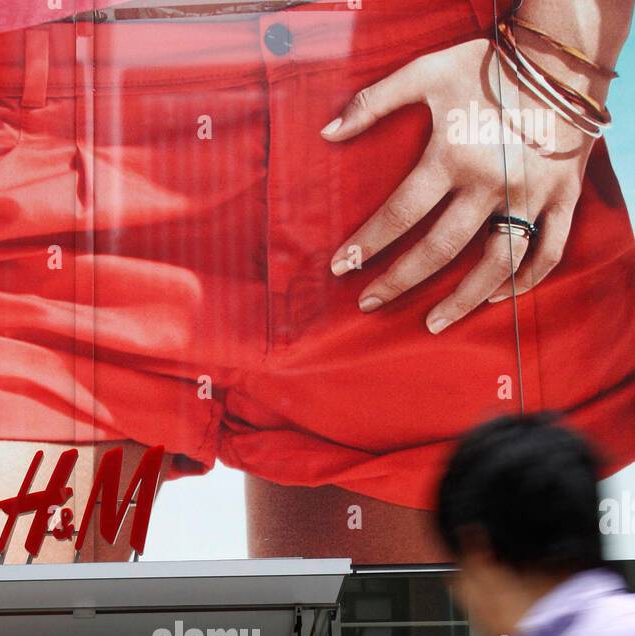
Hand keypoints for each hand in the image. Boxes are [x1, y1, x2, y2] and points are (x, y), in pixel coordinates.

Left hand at [323, 38, 593, 330]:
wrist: (561, 55)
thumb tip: (328, 132)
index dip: (367, 243)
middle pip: (440, 249)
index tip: (340, 266)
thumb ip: (374, 101)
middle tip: (370, 303)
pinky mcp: (563, 197)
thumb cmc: (487, 66)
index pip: (401, 212)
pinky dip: (524, 280)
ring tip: (433, 323)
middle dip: (400, 281)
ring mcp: (530, 194)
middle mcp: (491, 181)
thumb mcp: (427, 71)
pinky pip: (547, 251)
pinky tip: (496, 296)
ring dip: (463, 300)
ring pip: (496, 263)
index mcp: (454, 154)